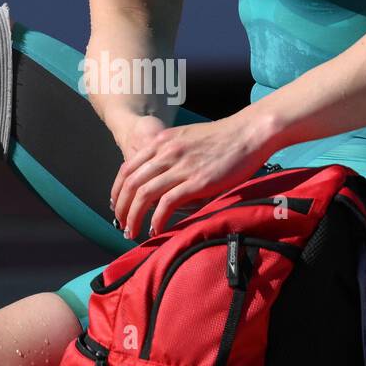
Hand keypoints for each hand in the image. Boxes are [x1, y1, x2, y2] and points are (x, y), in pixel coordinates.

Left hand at [110, 113, 272, 240]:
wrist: (248, 133)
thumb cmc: (223, 138)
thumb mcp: (187, 139)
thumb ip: (170, 154)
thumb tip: (161, 178)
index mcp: (161, 141)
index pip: (126, 168)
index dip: (117, 190)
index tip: (116, 205)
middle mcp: (166, 153)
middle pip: (131, 184)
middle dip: (121, 208)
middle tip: (121, 224)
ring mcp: (180, 167)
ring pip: (144, 195)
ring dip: (134, 217)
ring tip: (133, 232)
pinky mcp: (196, 181)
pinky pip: (166, 203)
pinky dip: (157, 219)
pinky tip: (156, 229)